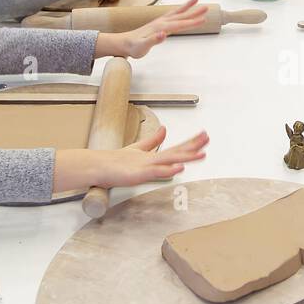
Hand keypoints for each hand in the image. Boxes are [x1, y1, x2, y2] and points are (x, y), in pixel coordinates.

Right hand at [56, 127, 208, 191]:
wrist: (97, 166)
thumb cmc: (115, 161)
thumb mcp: (137, 150)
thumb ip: (152, 141)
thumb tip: (164, 130)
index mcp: (153, 155)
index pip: (176, 147)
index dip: (191, 142)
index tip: (204, 135)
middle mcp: (152, 158)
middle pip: (177, 151)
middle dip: (193, 145)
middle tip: (207, 137)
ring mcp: (146, 165)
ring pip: (170, 160)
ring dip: (186, 156)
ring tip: (201, 153)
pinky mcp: (139, 174)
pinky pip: (156, 172)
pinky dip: (168, 170)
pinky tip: (180, 168)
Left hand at [100, 0, 210, 57]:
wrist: (124, 43)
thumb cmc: (134, 47)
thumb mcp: (143, 47)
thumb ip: (153, 40)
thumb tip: (163, 34)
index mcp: (161, 28)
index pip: (180, 25)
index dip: (192, 22)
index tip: (204, 20)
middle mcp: (161, 22)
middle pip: (181, 16)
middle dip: (194, 12)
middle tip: (207, 8)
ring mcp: (160, 22)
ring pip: (177, 13)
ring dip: (187, 7)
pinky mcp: (159, 23)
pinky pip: (172, 15)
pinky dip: (179, 10)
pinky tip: (183, 9)